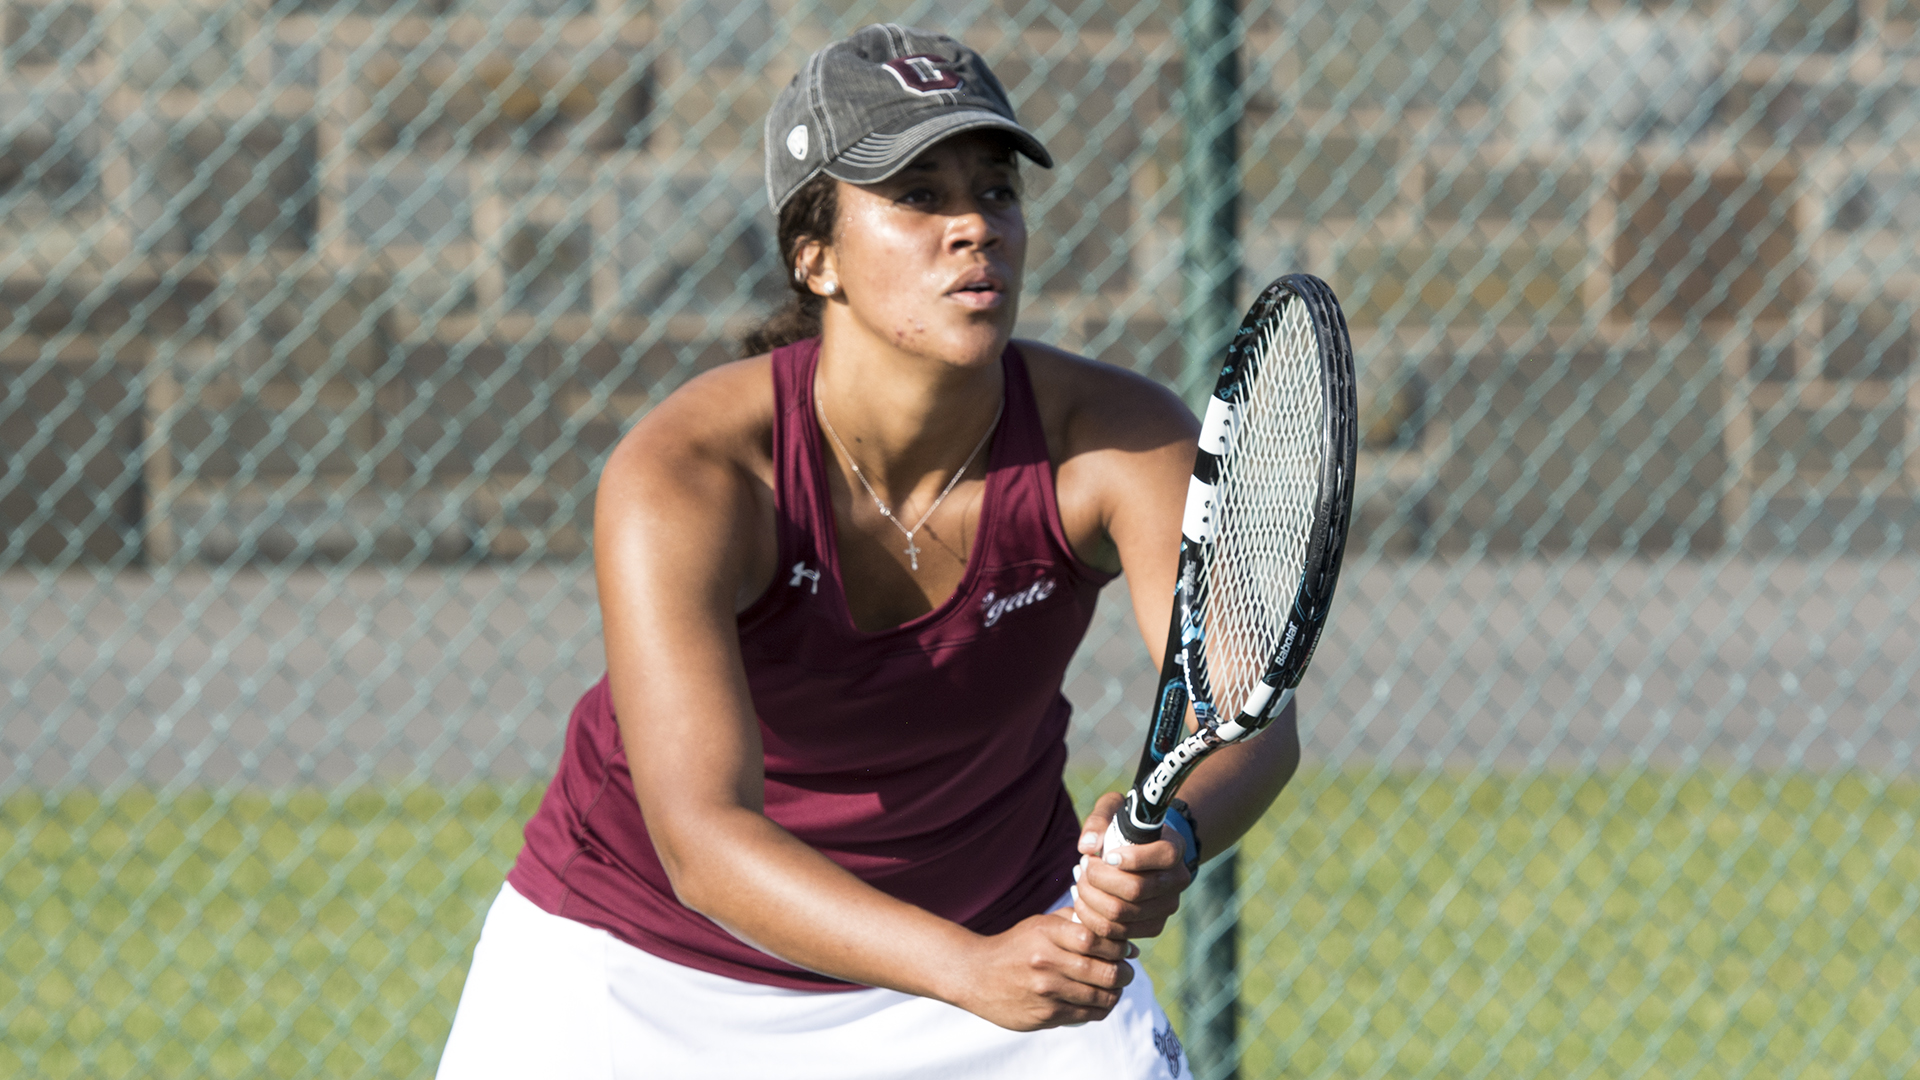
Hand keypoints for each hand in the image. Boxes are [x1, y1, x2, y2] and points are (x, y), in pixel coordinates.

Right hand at [948, 911, 1138, 1030]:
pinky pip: (1087, 1015)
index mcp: (1046, 933)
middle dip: (1125, 973)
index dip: (1119, 946)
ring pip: (1101, 997)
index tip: (1124, 950)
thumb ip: (1077, 922)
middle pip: (1106, 972)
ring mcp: (1046, 991)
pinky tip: (1098, 1001)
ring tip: (1114, 987)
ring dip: (1116, 993)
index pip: (1097, 939)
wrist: (975, 976)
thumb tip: (1122, 937)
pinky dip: (1100, 1009)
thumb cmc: (1015, 947)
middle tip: (1127, 971)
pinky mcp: (1045, 1016)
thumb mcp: (1040, 924)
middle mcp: (1046, 962)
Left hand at [1071, 792, 1191, 940]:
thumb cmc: (1126, 827)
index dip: (1131, 858)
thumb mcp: (1114, 809)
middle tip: (1082, 866)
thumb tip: (1087, 846)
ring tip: (1078, 881)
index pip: (1163, 856)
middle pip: (1135, 890)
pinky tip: (1082, 900)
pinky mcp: (1153, 926)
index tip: (1106, 855)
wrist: (1142, 851)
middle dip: (1098, 879)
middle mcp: (1177, 880)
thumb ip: (1099, 819)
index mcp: (1174, 848)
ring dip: (1090, 899)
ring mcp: (1166, 907)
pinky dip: (1092, 918)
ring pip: (1121, 915)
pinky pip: (1117, 932)